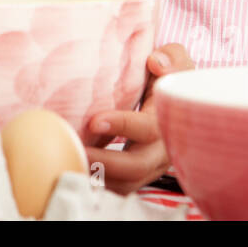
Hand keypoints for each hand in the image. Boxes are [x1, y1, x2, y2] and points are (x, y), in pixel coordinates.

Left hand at [84, 43, 194, 194]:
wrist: (177, 105)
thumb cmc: (171, 81)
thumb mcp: (178, 64)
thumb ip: (171, 58)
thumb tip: (155, 62)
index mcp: (169, 122)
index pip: (149, 129)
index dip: (122, 126)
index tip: (94, 121)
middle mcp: (161, 151)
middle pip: (136, 168)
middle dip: (104, 162)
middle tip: (75, 150)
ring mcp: (149, 168)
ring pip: (125, 184)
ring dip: (96, 176)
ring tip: (68, 162)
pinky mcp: (136, 177)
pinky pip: (116, 188)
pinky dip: (96, 183)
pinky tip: (73, 169)